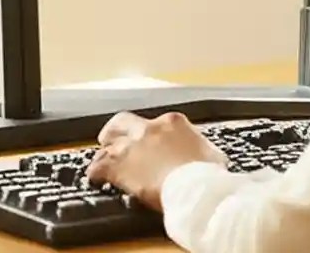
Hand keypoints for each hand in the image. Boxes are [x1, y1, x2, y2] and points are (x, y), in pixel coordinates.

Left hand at [85, 111, 228, 210]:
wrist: (193, 188)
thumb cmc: (207, 175)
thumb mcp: (213, 156)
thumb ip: (203, 151)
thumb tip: (208, 159)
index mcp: (174, 123)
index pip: (158, 122)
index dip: (154, 134)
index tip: (155, 144)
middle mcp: (149, 128)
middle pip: (123, 121)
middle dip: (117, 130)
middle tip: (114, 140)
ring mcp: (131, 146)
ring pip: (108, 142)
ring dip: (105, 152)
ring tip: (103, 161)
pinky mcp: (118, 166)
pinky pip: (98, 167)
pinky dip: (96, 173)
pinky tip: (96, 179)